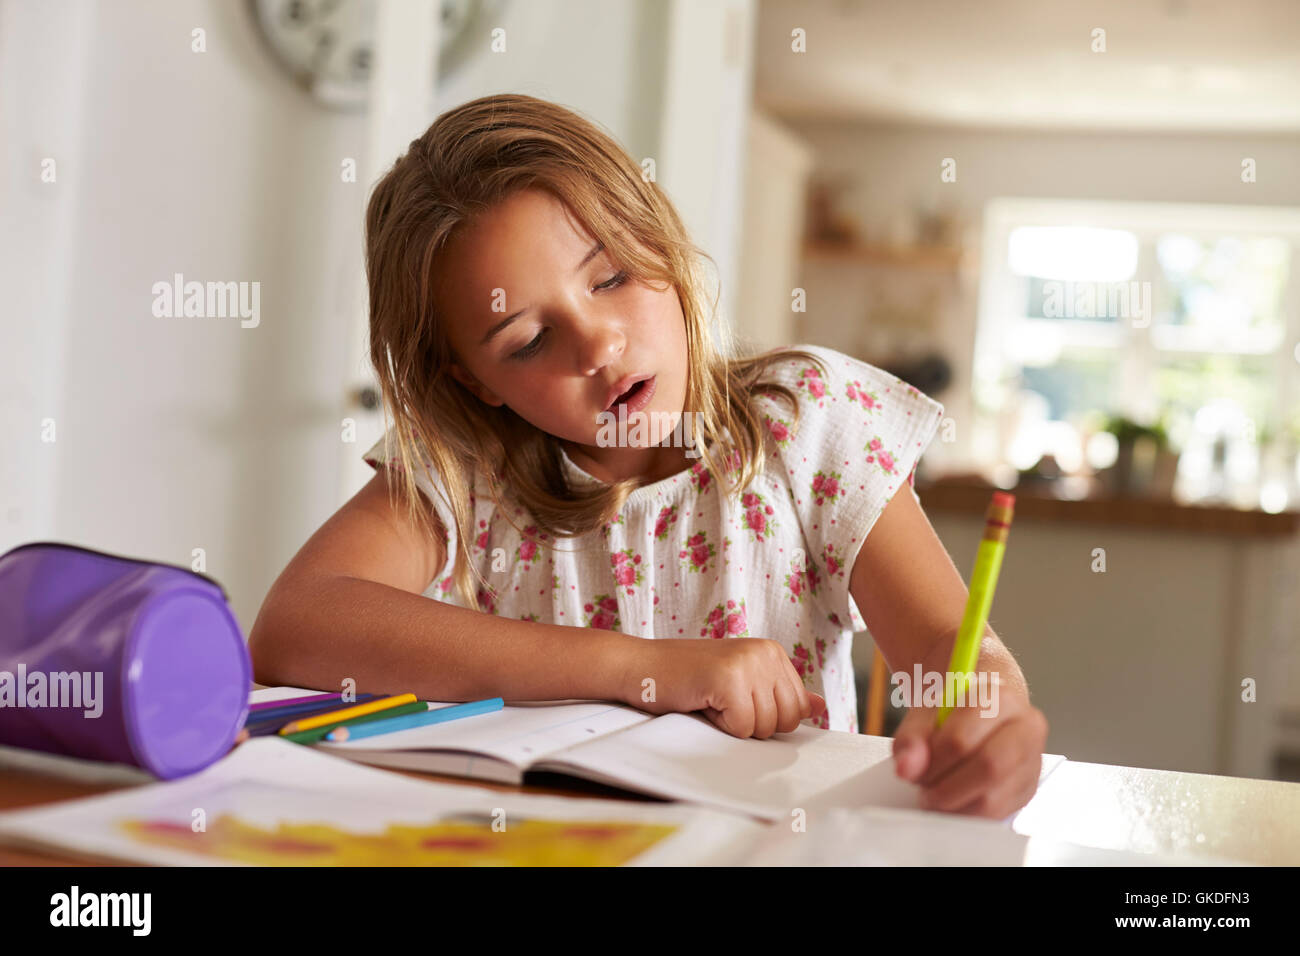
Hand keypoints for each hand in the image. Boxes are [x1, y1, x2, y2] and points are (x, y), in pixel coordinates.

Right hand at [628, 637, 825, 738]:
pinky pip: (742, 728)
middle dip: (753, 724)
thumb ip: (781, 694)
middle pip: (786, 721)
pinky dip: (719, 725)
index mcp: (773, 652)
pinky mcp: (729, 678)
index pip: (797, 710)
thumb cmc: (687, 678)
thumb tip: (820, 707)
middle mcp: (766, 652)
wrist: (640, 666)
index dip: (764, 717)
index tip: (734, 698)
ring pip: (765, 727)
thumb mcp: (741, 683)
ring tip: (710, 698)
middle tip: (722, 702)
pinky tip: (702, 701)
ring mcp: (748, 663)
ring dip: (733, 724)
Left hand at [892, 682, 1048, 818]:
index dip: (932, 761)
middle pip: (988, 768)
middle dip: (945, 787)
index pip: (961, 739)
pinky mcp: (1028, 788)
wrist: (983, 712)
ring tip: (936, 793)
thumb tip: (907, 768)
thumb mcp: (924, 714)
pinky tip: (953, 800)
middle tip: (924, 787)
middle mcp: (1026, 727)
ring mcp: (1033, 760)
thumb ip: (911, 738)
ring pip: (993, 798)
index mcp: (999, 697)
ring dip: (955, 804)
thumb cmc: (953, 712)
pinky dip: (967, 814)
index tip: (914, 766)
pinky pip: (997, 814)